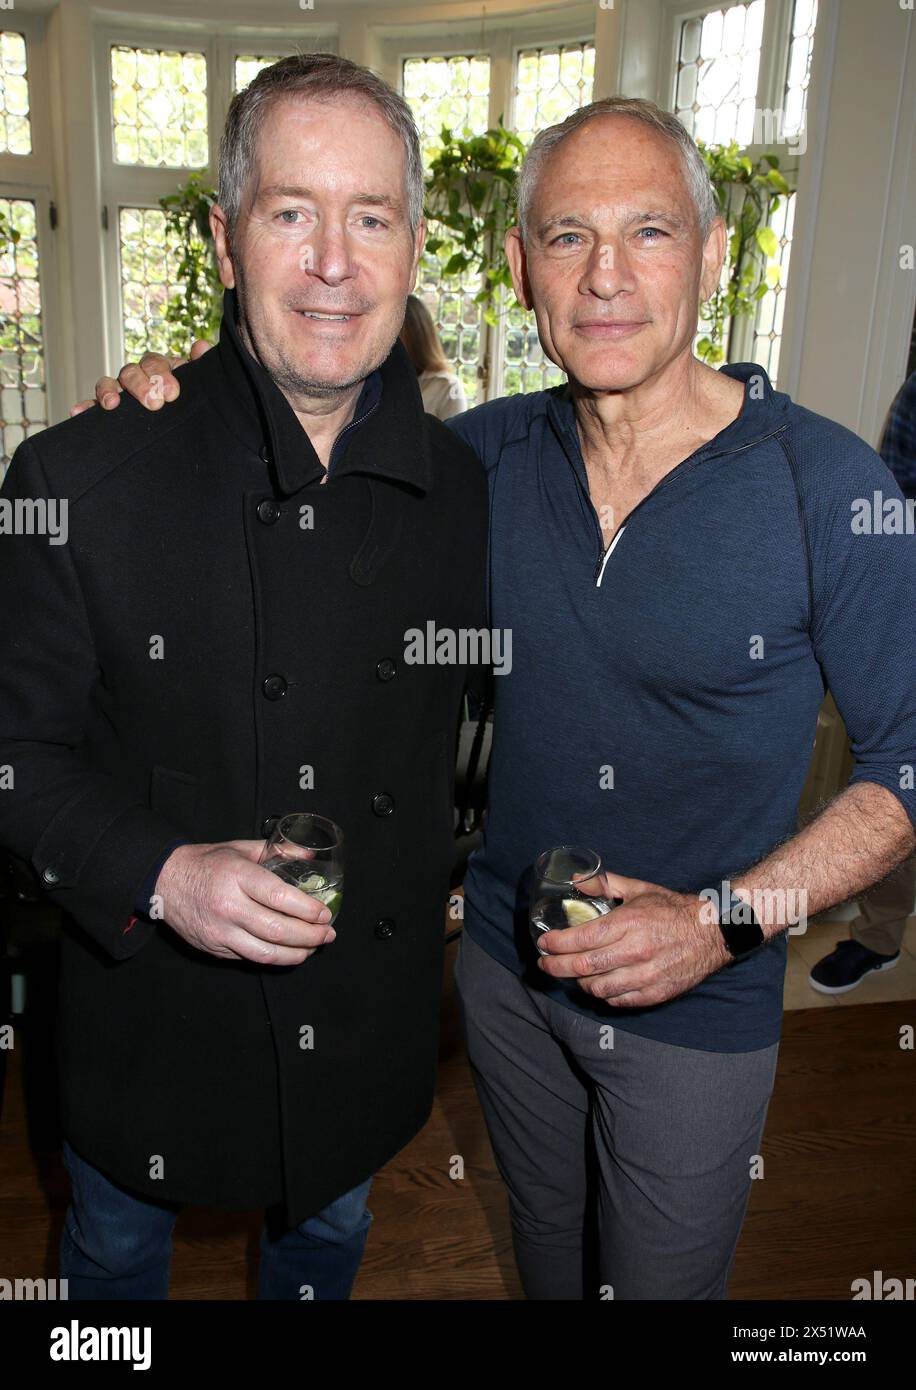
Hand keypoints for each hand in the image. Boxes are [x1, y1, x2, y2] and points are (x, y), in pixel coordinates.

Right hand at [69, 339, 212, 415]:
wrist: (186, 423)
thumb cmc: (189, 398)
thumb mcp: (199, 384)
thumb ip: (200, 366)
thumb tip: (201, 347)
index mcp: (158, 368)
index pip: (154, 363)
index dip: (161, 374)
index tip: (172, 393)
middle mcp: (137, 377)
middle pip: (131, 372)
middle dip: (140, 386)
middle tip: (154, 403)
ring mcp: (121, 392)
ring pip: (109, 384)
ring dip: (108, 392)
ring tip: (112, 404)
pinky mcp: (109, 410)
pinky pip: (93, 406)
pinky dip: (85, 407)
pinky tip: (77, 412)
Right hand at [153, 839, 335, 964]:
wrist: (164, 881)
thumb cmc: (206, 862)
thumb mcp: (240, 848)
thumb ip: (276, 851)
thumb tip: (309, 854)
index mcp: (236, 876)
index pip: (278, 897)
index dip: (306, 909)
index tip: (325, 914)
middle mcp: (228, 906)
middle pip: (277, 930)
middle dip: (309, 936)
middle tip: (327, 934)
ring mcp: (220, 931)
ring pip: (266, 953)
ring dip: (297, 954)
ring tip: (314, 947)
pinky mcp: (214, 948)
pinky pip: (250, 958)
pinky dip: (274, 958)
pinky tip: (289, 952)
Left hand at [536, 870, 730, 1006]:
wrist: (713, 932)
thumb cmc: (673, 909)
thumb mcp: (639, 889)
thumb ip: (605, 884)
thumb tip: (576, 880)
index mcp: (629, 922)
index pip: (581, 939)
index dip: (556, 944)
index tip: (544, 944)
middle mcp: (635, 950)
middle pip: (583, 967)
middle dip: (556, 967)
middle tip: (545, 964)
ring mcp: (646, 975)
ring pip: (598, 988)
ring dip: (580, 983)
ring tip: (574, 974)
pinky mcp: (656, 992)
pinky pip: (619, 1000)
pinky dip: (604, 995)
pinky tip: (600, 985)